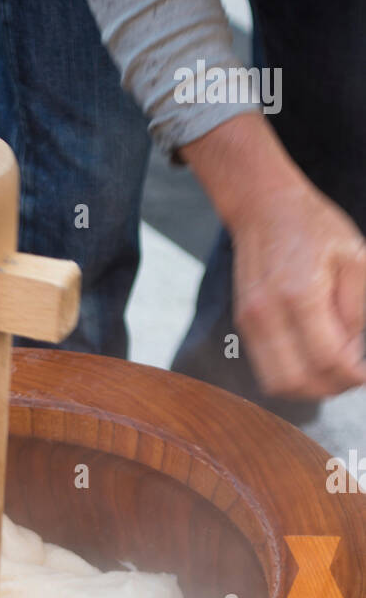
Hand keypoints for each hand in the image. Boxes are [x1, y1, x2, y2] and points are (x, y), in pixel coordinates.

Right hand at [182, 114, 365, 399]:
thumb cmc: (312, 226)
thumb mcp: (353, 256)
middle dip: (330, 388)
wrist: (264, 208)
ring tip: (332, 373)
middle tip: (351, 377)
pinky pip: (266, 370)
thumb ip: (357, 307)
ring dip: (308, 389)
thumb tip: (354, 351)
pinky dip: (292, 376)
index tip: (364, 374)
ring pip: (277, 384)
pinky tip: (312, 360)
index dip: (351, 376)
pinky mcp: (244, 326)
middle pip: (298, 381)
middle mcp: (267, 315)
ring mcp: (250, 323)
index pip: (326, 358)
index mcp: (299, 294)